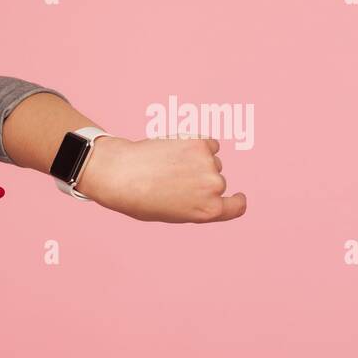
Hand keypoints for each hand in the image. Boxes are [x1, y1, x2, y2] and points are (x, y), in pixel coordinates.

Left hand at [76, 135, 246, 222]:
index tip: (238, 196)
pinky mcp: (199, 143)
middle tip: (172, 181)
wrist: (119, 174)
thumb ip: (196, 205)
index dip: (237, 201)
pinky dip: (196, 145)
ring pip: (212, 162)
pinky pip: (209, 144)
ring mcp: (208, 164)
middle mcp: (214, 188)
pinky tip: (174, 150)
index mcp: (208, 211)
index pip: (236, 207)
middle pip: (218, 182)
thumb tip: (207, 191)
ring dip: (197, 162)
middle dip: (202, 181)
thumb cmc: (138, 198)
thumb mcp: (171, 213)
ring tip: (166, 167)